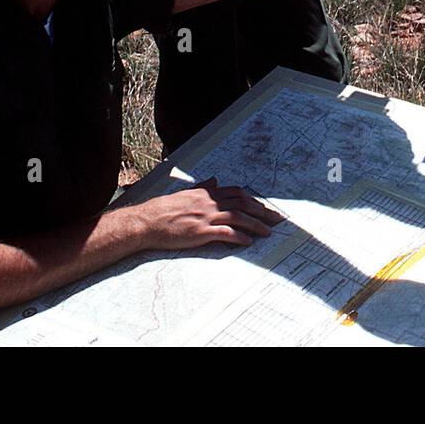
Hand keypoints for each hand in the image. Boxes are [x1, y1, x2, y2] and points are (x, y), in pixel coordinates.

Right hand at [136, 177, 285, 250]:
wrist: (147, 221)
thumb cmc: (164, 209)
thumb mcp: (186, 193)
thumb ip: (203, 187)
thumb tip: (215, 180)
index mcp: (207, 193)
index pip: (237, 193)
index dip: (254, 200)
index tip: (265, 208)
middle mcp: (209, 202)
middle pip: (243, 204)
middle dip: (262, 212)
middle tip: (277, 220)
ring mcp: (206, 217)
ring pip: (238, 217)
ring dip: (256, 225)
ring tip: (267, 233)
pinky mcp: (201, 232)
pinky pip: (225, 233)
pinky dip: (239, 237)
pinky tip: (248, 242)